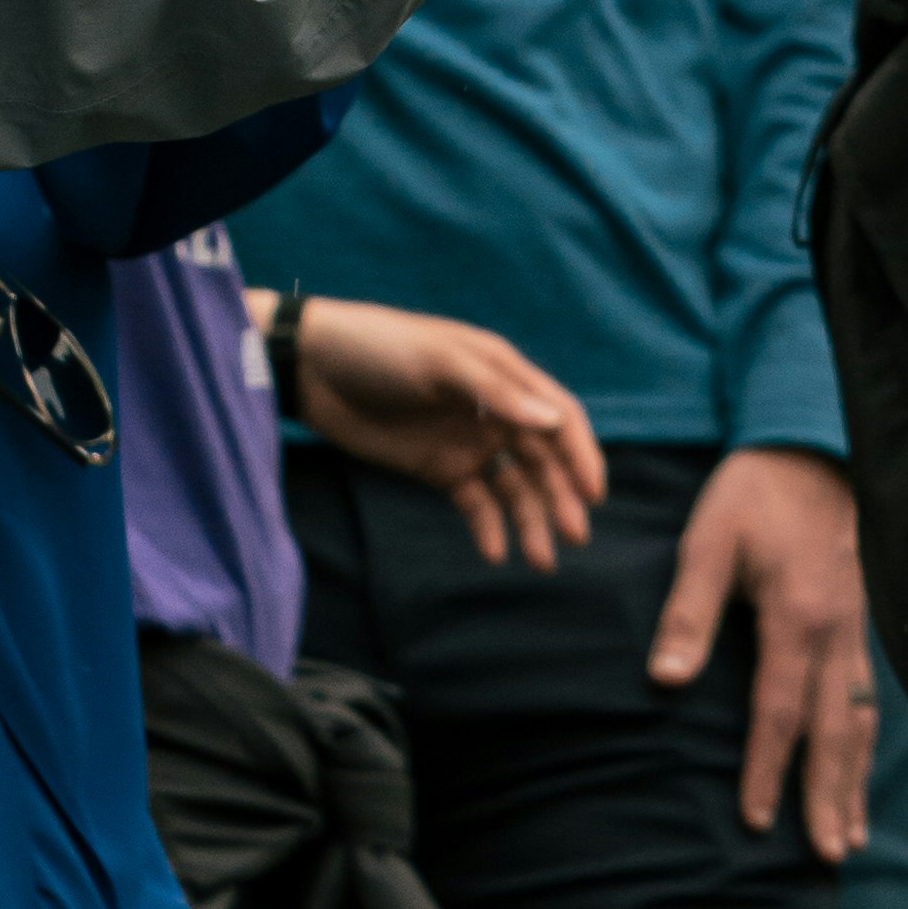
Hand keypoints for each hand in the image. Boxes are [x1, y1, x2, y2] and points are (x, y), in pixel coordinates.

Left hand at [288, 301, 603, 570]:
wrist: (314, 368)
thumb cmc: (379, 348)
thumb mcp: (438, 362)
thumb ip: (495, 393)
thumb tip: (553, 422)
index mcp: (503, 375)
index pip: (559, 417)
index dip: (581, 454)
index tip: (593, 495)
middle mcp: (494, 410)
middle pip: (542, 459)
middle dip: (561, 497)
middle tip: (574, 538)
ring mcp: (467, 441)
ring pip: (514, 486)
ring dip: (531, 520)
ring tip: (543, 560)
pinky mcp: (438, 467)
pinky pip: (475, 502)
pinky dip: (488, 527)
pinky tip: (496, 553)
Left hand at [651, 446, 873, 862]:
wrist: (811, 452)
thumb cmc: (751, 496)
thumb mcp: (708, 539)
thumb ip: (688, 610)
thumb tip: (665, 680)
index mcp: (797, 615)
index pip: (779, 709)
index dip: (765, 768)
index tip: (752, 820)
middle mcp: (835, 634)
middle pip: (832, 731)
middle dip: (828, 796)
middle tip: (825, 857)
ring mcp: (854, 634)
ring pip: (858, 722)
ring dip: (852, 782)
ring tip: (847, 840)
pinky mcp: (858, 630)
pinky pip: (865, 700)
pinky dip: (862, 747)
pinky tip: (856, 777)